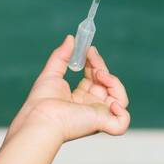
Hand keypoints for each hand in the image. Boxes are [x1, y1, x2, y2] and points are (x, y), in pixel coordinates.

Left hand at [4, 34, 129, 148]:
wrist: (40, 117)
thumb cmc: (41, 101)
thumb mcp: (51, 73)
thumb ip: (61, 55)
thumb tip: (71, 38)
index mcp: (79, 99)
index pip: (95, 79)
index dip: (94, 64)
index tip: (89, 50)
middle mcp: (90, 108)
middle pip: (108, 86)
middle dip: (101, 67)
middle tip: (91, 55)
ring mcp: (98, 117)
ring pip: (120, 100)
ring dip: (114, 82)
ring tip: (99, 74)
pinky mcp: (103, 124)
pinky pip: (122, 123)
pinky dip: (122, 112)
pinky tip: (112, 102)